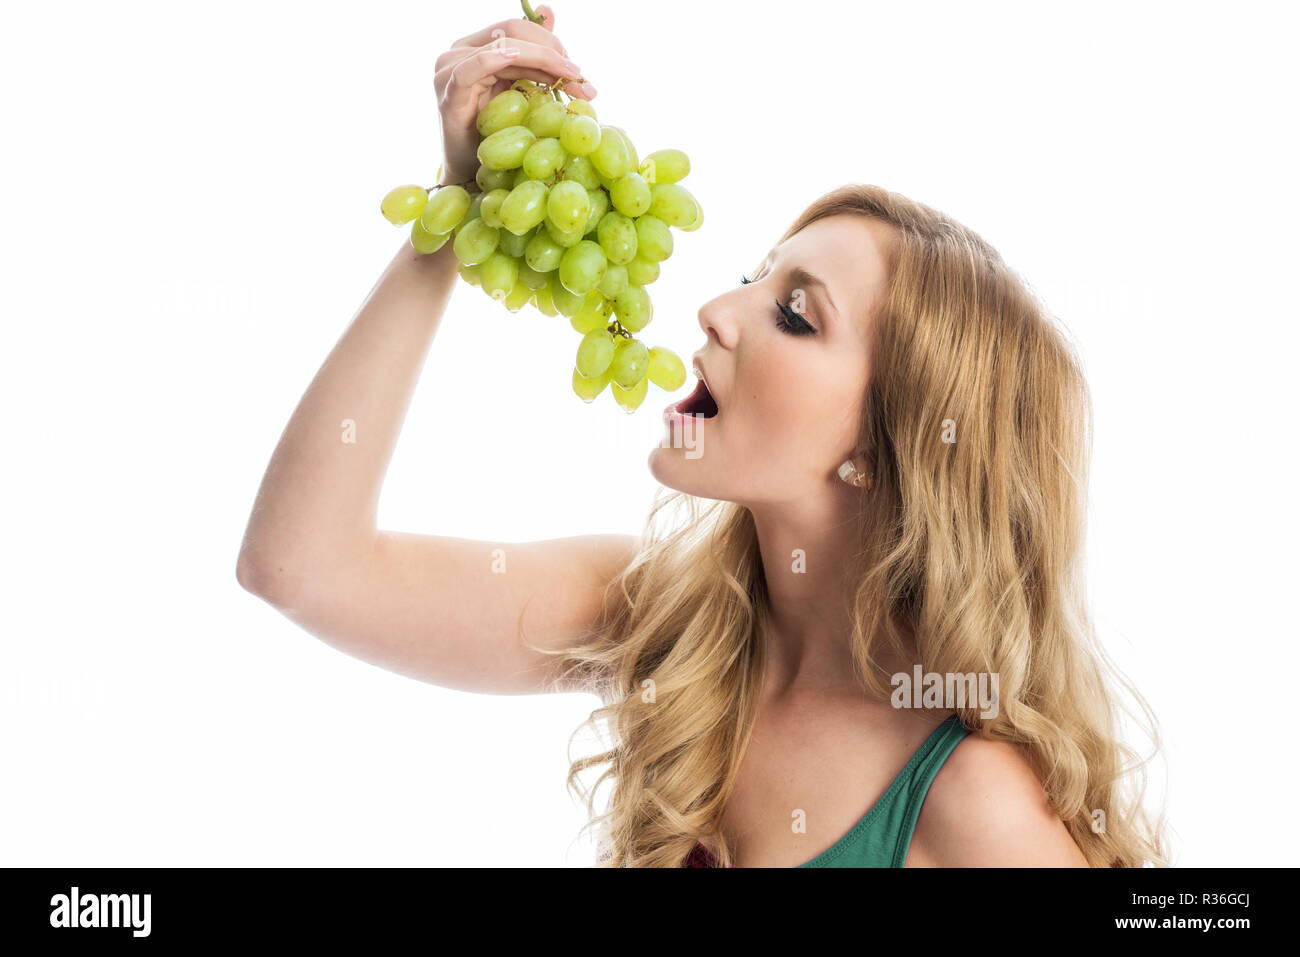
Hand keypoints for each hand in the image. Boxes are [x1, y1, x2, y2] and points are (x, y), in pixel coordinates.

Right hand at [433, 5, 595, 186]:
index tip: (579, 72)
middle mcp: (458, 52)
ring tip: (570, 80)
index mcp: (475, 47)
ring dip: (543, 61)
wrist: (472, 174)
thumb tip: (548, 11)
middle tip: (580, 79)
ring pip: (501, 47)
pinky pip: (471, 70)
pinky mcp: (448, 95)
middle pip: (512, 31)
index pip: (518, 29)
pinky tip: (515, 57)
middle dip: (552, 52)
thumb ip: (533, 55)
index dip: (551, 43)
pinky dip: (494, 59)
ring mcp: (449, 71)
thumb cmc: (493, 135)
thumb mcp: (519, 90)